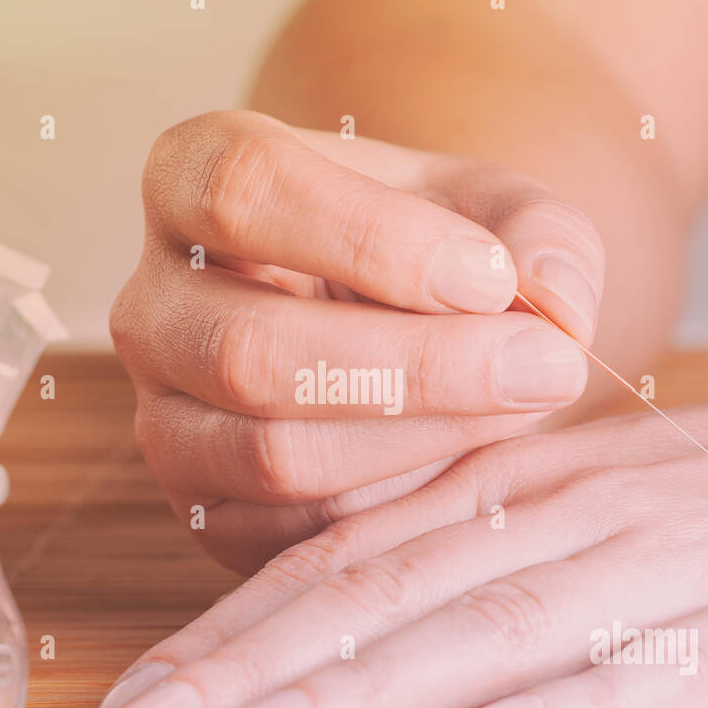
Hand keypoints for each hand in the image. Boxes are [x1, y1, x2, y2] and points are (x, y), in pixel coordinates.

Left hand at [98, 322, 707, 707]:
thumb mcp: (591, 501)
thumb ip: (478, 552)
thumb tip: (354, 628)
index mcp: (519, 487)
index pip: (347, 557)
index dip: (231, 630)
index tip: (138, 701)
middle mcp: (572, 515)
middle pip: (388, 593)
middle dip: (249, 669)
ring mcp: (672, 565)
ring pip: (496, 625)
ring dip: (371, 689)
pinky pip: (669, 667)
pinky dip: (583, 702)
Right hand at [110, 110, 604, 572]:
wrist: (391, 326)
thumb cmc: (432, 250)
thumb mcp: (493, 212)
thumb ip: (540, 237)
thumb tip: (555, 305)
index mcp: (192, 179)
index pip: (245, 190)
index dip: (373, 238)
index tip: (490, 277)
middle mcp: (152, 302)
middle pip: (250, 347)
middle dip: (416, 367)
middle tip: (545, 366)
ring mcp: (164, 415)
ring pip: (270, 452)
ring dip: (419, 440)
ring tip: (523, 408)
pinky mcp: (203, 506)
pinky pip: (294, 528)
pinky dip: (399, 503)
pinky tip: (472, 461)